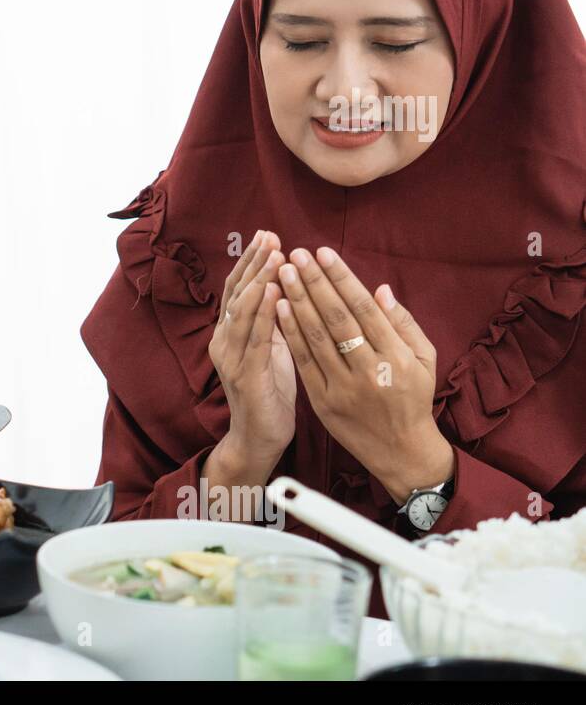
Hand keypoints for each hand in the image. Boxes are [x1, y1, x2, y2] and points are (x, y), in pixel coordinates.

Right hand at [208, 230, 295, 471]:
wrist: (258, 439)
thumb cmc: (270, 393)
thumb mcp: (272, 350)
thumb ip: (272, 321)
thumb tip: (287, 286)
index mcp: (230, 333)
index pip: (238, 289)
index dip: (251, 261)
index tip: (268, 235)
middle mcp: (224, 341)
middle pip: (236, 293)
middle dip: (254, 262)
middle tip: (270, 235)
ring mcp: (231, 358)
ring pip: (242, 311)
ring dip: (259, 280)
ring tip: (274, 256)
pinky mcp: (245, 375)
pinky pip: (255, 339)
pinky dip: (264, 313)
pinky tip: (275, 293)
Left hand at [273, 247, 453, 502]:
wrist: (401, 451)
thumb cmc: (413, 398)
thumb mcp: (424, 360)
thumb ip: (404, 323)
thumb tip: (380, 290)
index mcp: (396, 356)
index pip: (363, 308)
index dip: (341, 278)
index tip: (323, 253)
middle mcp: (369, 370)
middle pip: (336, 318)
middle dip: (314, 283)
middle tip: (296, 255)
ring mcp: (343, 387)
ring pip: (316, 338)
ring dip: (297, 302)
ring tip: (283, 273)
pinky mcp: (323, 402)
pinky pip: (303, 361)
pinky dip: (291, 333)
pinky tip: (280, 308)